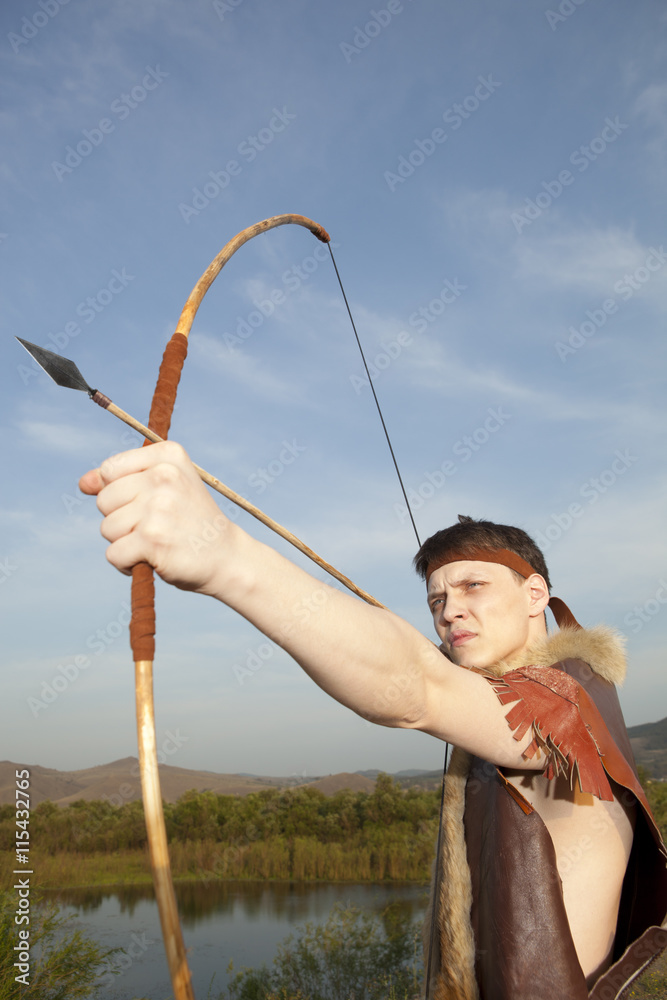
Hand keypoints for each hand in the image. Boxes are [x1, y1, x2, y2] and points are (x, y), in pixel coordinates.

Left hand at [79, 441, 231, 594]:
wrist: (226, 556)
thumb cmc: (190, 520)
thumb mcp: (164, 488)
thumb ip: (121, 480)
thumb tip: (83, 483)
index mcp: (168, 455)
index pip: (109, 470)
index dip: (119, 492)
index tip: (147, 502)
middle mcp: (164, 476)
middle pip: (104, 500)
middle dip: (121, 519)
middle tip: (156, 526)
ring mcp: (158, 508)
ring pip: (106, 528)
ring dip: (125, 542)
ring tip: (156, 542)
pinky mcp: (152, 540)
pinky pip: (113, 554)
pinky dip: (127, 563)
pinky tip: (152, 559)